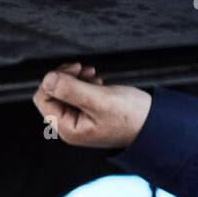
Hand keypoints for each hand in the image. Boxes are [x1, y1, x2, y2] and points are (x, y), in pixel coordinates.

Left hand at [32, 62, 152, 149]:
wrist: (154, 124)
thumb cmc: (131, 117)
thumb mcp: (100, 100)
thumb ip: (71, 90)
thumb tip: (47, 79)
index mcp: (68, 128)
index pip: (43, 100)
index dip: (54, 80)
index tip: (73, 69)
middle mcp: (70, 127)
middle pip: (52, 95)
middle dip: (65, 78)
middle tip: (83, 68)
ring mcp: (79, 121)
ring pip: (65, 93)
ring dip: (75, 79)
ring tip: (93, 74)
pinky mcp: (89, 114)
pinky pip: (77, 95)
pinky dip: (84, 84)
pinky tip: (97, 81)